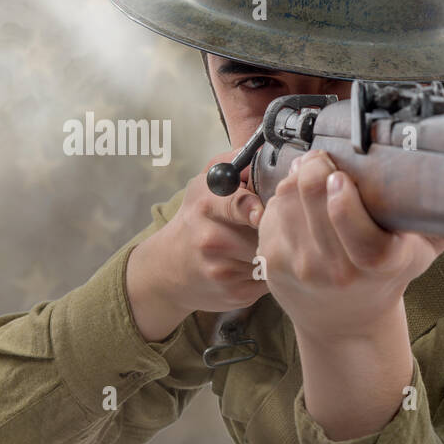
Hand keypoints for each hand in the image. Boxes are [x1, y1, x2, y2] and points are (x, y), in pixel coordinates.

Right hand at [126, 151, 268, 340]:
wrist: (168, 268)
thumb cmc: (197, 220)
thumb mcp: (205, 185)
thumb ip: (233, 165)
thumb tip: (267, 149)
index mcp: (206, 206)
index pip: (237, 204)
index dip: (255, 206)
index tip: (262, 210)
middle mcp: (211, 239)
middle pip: (264, 232)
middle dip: (274, 227)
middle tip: (274, 224)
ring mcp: (222, 270)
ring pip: (271, 255)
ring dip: (275, 249)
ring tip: (262, 243)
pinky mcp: (235, 294)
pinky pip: (270, 278)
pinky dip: (270, 271)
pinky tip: (256, 265)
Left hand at [252, 149, 443, 345]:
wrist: (344, 322)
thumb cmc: (384, 278)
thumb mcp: (420, 253)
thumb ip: (441, 221)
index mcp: (379, 265)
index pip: (357, 235)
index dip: (344, 200)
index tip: (343, 177)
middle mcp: (337, 271)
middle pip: (310, 196)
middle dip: (316, 166)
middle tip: (326, 160)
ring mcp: (301, 267)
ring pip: (287, 197)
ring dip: (298, 177)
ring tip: (314, 176)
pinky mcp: (272, 262)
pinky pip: (272, 210)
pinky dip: (284, 196)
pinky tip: (299, 201)